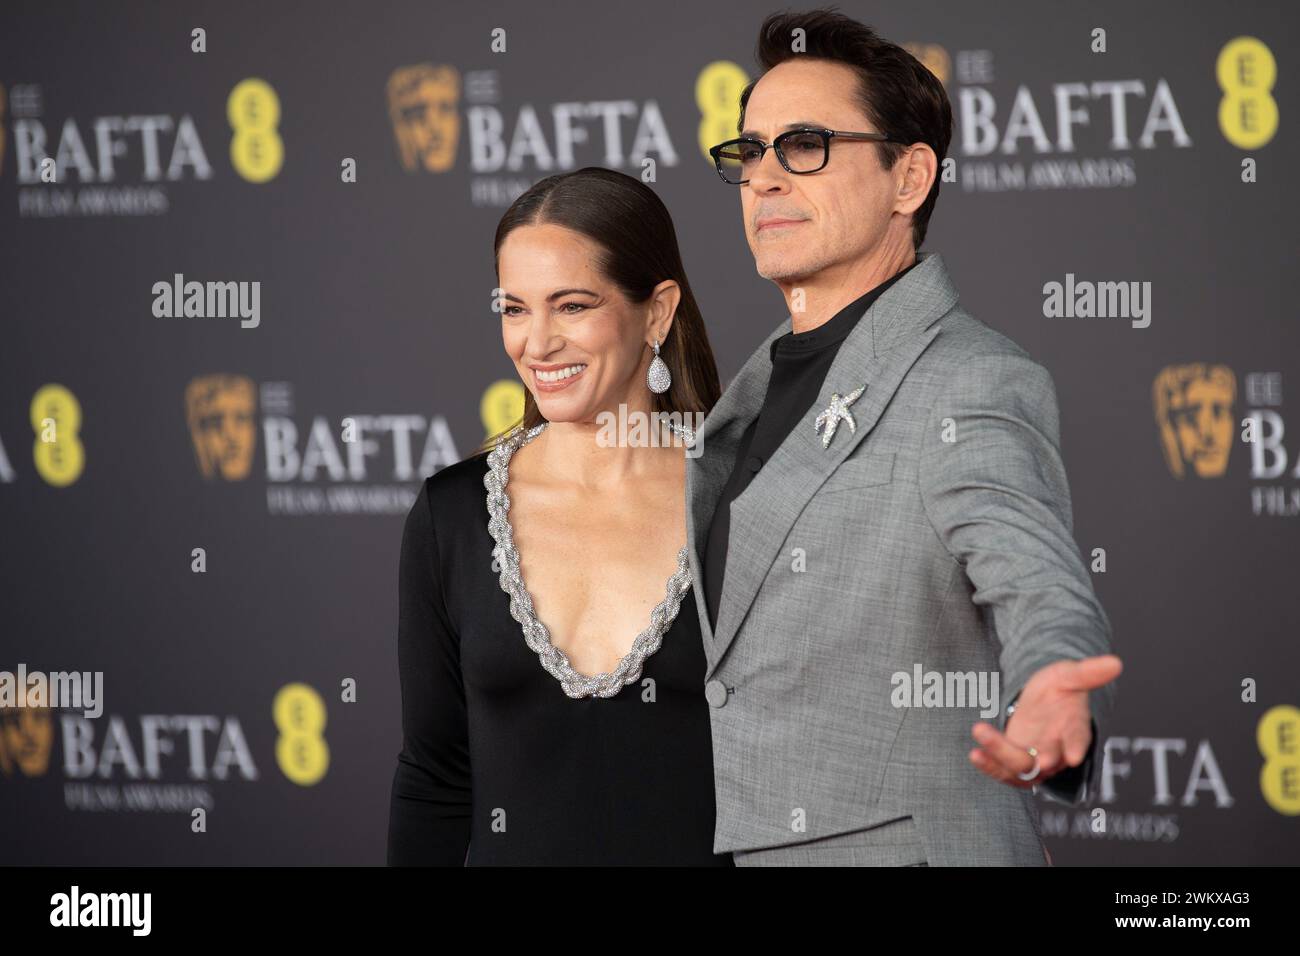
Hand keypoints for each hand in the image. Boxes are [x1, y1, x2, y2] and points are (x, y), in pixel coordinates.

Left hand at [968, 654, 1122, 788]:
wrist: (1042, 705)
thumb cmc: (1058, 690)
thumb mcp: (1068, 676)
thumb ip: (1087, 672)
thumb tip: (1116, 662)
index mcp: (1074, 730)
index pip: (1078, 740)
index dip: (1076, 746)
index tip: (1074, 756)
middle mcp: (1058, 752)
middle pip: (1047, 761)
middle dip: (1036, 760)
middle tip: (1025, 754)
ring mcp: (1036, 762)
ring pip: (1022, 769)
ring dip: (1001, 755)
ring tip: (981, 732)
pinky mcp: (1016, 765)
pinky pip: (1004, 772)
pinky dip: (990, 765)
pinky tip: (974, 753)